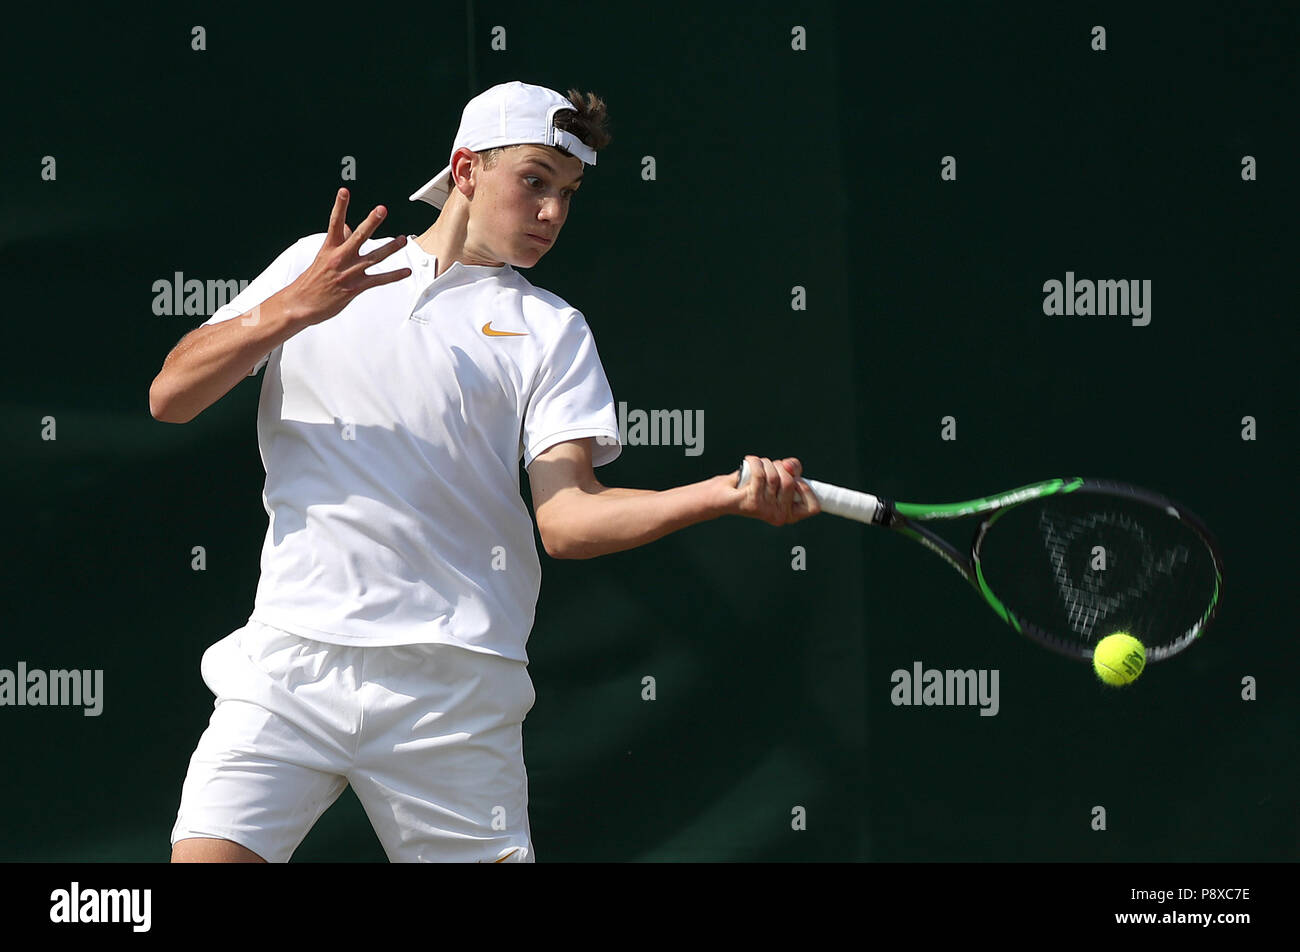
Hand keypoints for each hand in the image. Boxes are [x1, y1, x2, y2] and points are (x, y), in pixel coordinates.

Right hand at [282, 188, 412, 326]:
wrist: (301, 304)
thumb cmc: (311, 281)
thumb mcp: (323, 257)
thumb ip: (338, 241)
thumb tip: (348, 226)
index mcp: (329, 248)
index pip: (334, 223)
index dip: (339, 206)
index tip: (344, 191)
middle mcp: (339, 258)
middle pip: (358, 236)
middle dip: (371, 222)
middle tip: (381, 209)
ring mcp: (348, 273)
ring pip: (374, 257)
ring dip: (390, 248)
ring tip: (403, 239)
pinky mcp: (355, 288)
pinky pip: (379, 280)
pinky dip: (394, 276)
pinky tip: (406, 272)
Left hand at [729, 455, 820, 525]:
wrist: (722, 494)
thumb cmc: (752, 484)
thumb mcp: (778, 475)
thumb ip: (792, 469)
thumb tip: (791, 466)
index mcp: (789, 514)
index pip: (813, 507)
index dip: (806, 488)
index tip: (795, 479)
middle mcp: (779, 516)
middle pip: (791, 483)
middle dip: (781, 467)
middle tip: (771, 466)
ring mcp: (766, 511)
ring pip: (775, 477)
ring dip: (766, 463)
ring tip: (759, 464)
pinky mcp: (753, 504)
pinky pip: (760, 475)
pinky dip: (755, 462)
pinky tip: (750, 460)